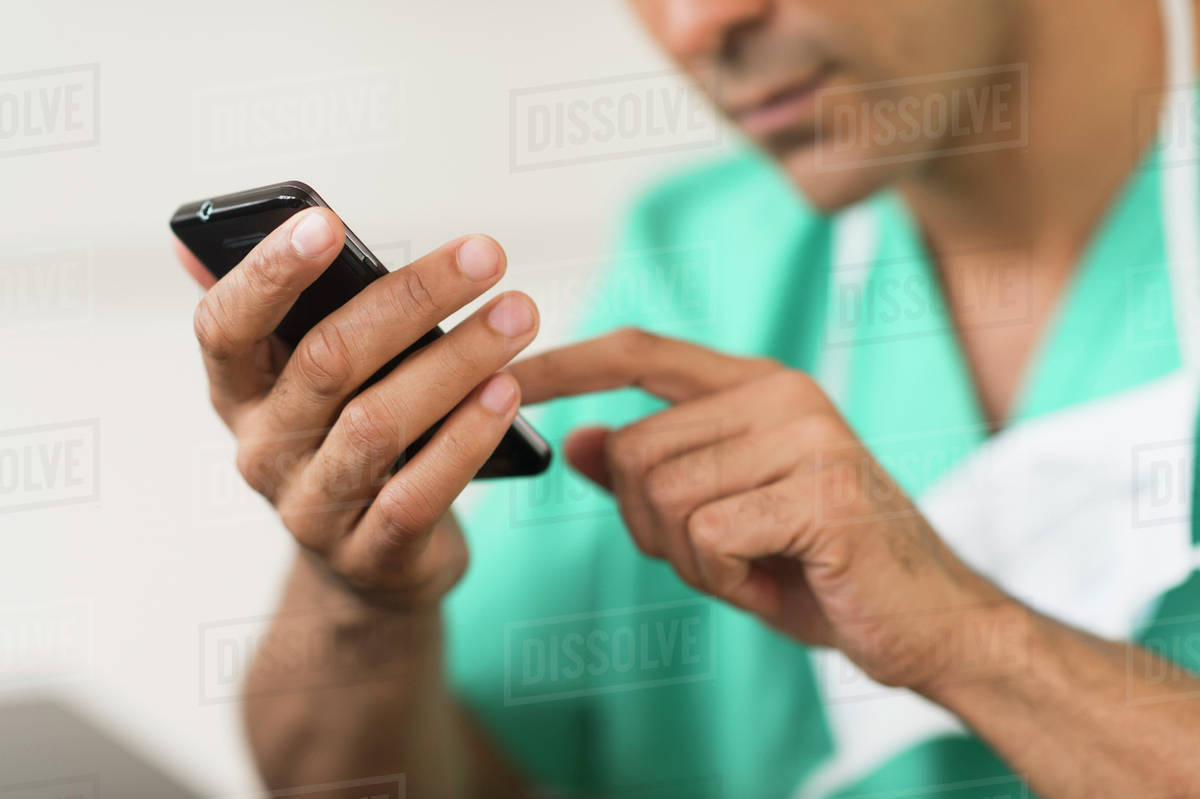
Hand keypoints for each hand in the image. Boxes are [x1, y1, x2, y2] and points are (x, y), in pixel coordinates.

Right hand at [176, 208, 538, 607]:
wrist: (374, 565)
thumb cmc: (352, 440)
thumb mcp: (313, 381)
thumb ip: (287, 314)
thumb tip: (194, 242)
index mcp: (240, 393)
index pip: (224, 326)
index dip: (269, 274)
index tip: (328, 222)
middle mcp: (263, 451)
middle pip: (327, 361)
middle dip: (412, 299)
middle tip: (487, 255)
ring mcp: (312, 511)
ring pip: (378, 423)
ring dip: (456, 361)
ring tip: (518, 315)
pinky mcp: (371, 557)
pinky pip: (418, 495)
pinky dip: (466, 439)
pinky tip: (508, 393)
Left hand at [511, 329, 1013, 690]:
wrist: (928, 621)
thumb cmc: (818, 565)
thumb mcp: (720, 514)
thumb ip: (651, 472)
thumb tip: (575, 440)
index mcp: (756, 386)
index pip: (639, 352)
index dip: (568, 363)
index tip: (510, 374)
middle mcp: (780, 394)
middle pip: (633, 449)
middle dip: (647, 526)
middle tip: (713, 556)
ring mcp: (806, 436)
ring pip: (661, 495)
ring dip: (688, 559)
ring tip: (750, 566)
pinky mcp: (821, 491)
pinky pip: (706, 536)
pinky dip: (722, 580)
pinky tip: (771, 581)